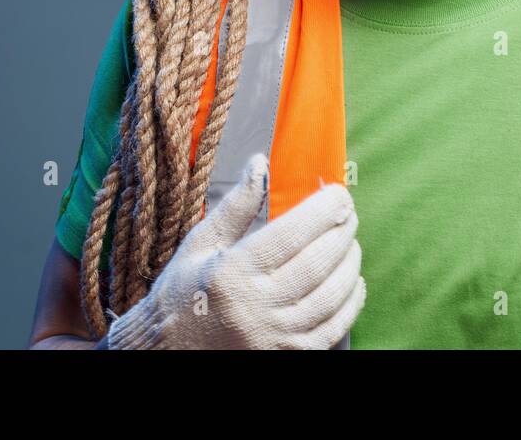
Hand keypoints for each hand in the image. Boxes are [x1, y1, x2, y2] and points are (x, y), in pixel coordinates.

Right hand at [103, 153, 364, 348]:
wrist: (170, 352)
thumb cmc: (183, 294)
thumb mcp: (200, 245)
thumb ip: (235, 206)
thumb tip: (260, 164)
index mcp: (231, 274)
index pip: (291, 234)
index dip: (323, 210)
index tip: (339, 194)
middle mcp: (255, 307)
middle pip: (318, 262)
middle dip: (342, 231)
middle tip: (347, 213)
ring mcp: (275, 337)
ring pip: (331, 294)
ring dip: (349, 262)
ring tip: (349, 242)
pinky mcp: (289, 356)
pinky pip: (333, 327)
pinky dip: (350, 300)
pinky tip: (350, 281)